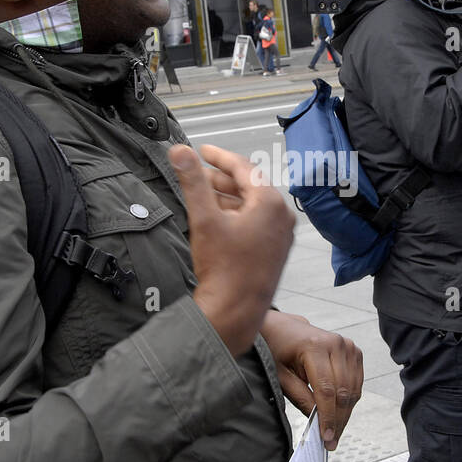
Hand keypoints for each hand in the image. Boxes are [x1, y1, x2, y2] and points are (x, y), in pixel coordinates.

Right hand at [169, 143, 294, 356]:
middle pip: (248, 186)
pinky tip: (216, 218)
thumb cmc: (224, 269)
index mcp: (270, 203)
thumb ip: (192, 181)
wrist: (235, 311)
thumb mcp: (204, 218)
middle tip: (197, 173)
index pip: (243, 167)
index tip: (202, 150)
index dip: (219, 156)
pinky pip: (256, 222)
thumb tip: (180, 151)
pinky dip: (236, 215)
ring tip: (201, 194)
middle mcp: (282, 216)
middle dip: (220, 179)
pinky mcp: (275, 250)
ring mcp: (281, 235)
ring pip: (251, 205)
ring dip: (226, 197)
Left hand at [260, 310, 362, 450]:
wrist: (282, 327)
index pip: (326, 389)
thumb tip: (316, 419)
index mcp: (314, 346)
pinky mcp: (353, 350)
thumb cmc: (276, 348)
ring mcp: (347, 346)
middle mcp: (335, 343)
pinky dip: (350, 400)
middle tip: (331, 441)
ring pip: (353, 389)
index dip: (327, 416)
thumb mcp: (279, 374)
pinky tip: (339, 413)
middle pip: (342, 391)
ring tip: (335, 431)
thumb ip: (299, 396)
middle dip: (338, 420)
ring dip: (345, 413)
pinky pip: (356, 382)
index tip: (326, 437)